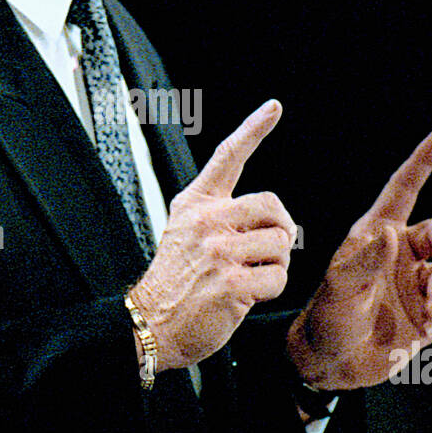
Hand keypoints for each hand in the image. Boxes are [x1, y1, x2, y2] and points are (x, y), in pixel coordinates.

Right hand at [130, 100, 295, 370]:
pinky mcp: (230, 283)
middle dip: (281, 230)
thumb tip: (269, 217)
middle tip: (269, 249)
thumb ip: (219, 214)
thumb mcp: (185, 233)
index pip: (227, 157)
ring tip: (248, 277)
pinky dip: (270, 291)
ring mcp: (217, 251)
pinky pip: (277, 278)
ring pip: (280, 245)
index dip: (253, 129)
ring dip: (275, 266)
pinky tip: (245, 296)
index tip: (273, 107)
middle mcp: (205, 221)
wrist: (150, 324)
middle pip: (272, 205)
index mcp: (195, 204)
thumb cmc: (174, 282)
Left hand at [286, 127, 431, 390]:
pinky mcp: (426, 315)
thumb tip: (392, 235)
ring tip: (427, 314)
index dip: (423, 161)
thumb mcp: (338, 288)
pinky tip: (423, 329)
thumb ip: (364, 262)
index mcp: (377, 235)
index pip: (404, 189)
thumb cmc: (325, 318)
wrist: (330, 363)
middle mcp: (400, 254)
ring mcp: (414, 284)